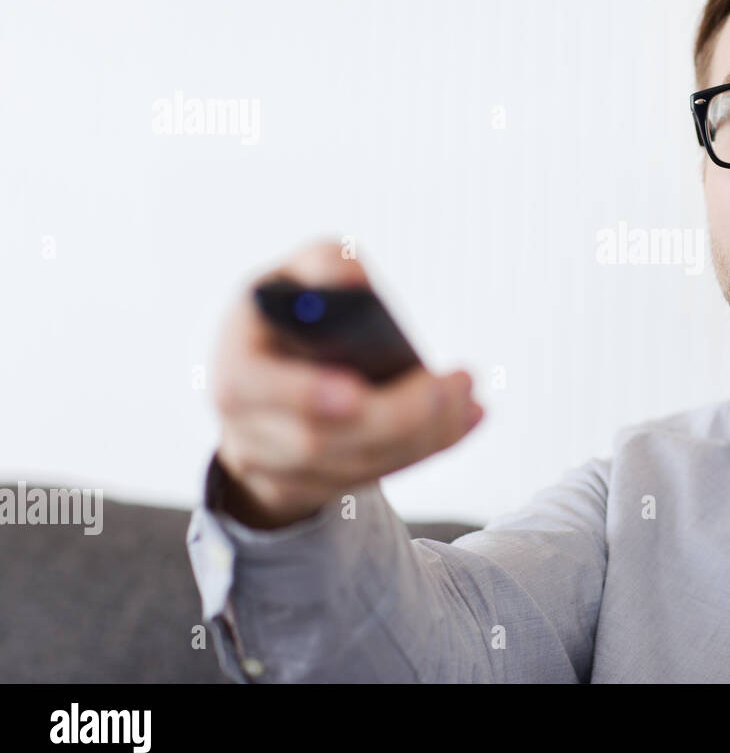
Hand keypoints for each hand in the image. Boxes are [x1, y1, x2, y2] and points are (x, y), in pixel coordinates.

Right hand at [210, 239, 482, 528]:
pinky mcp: (317, 486)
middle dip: (397, 416)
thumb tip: (353, 279)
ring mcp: (279, 468)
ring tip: (470, 395)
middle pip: (320, 441)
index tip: (356, 392)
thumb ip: (323, 266)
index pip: (253, 390)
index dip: (302, 395)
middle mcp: (248, 429)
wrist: (272, 374)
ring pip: (357, 467)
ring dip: (425, 434)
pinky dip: (428, 447)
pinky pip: (376, 475)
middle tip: (455, 382)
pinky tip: (468, 416)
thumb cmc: (292, 311)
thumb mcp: (296, 276)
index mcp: (236, 368)